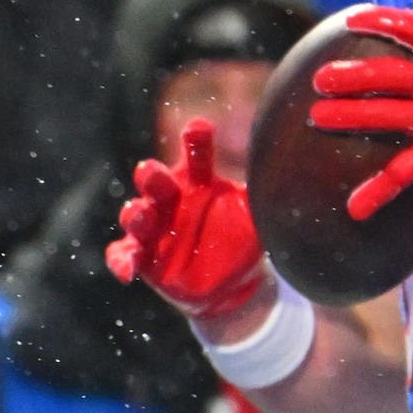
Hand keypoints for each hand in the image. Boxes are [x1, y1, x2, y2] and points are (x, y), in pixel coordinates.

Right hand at [105, 119, 274, 333]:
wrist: (232, 284)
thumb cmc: (242, 239)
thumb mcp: (258, 217)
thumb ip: (265, 196)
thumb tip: (291, 175)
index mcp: (198, 181)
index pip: (196, 153)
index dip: (196, 139)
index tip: (200, 128)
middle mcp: (172, 199)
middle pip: (156, 181)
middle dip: (151, 176)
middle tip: (150, 171)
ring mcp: (154, 228)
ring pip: (136, 216)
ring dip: (135, 214)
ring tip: (139, 214)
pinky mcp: (144, 258)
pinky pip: (124, 256)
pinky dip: (121, 262)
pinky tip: (126, 272)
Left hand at [308, 4, 412, 219]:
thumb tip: (409, 27)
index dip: (382, 20)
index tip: (350, 19)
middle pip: (391, 72)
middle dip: (352, 74)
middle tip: (320, 78)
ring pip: (388, 114)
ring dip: (349, 115)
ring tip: (318, 116)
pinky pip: (404, 171)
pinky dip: (378, 190)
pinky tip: (355, 207)